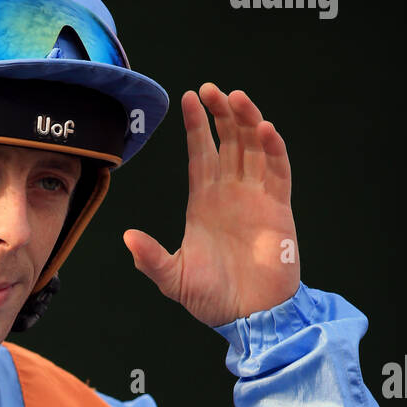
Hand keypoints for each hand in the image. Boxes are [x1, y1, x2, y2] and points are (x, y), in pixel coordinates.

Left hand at [123, 83, 299, 326]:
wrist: (248, 317)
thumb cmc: (212, 300)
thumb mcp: (173, 278)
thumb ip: (151, 258)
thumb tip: (127, 237)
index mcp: (204, 202)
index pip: (201, 154)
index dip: (197, 127)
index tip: (188, 98)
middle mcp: (231, 194)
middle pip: (228, 142)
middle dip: (221, 114)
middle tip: (211, 89)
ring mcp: (256, 198)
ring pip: (254, 149)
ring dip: (247, 122)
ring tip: (236, 98)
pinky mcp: (279, 209)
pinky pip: (278, 171)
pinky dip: (274, 149)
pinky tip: (265, 129)